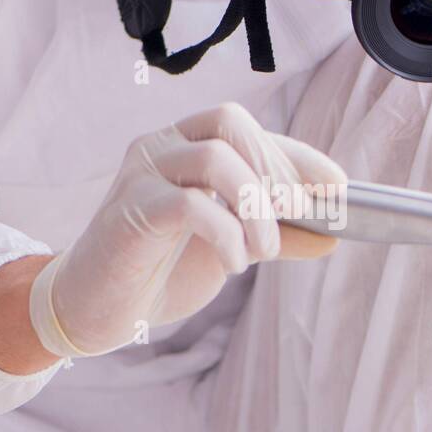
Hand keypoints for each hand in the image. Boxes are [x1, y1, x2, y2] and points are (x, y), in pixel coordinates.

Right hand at [30, 103, 344, 357]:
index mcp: (185, 145)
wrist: (94, 309)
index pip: (250, 130)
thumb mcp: (229, 249)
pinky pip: (192, 204)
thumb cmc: (157, 272)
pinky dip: (226, 234)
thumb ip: (276, 237)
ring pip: (215, 157)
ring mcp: (142, 173)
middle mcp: (162, 145)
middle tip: (294, 217)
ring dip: (255, 207)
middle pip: (230, 121)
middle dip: (274, 169)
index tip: (337, 186)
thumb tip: (332, 235)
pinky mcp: (130, 208)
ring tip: (260, 251)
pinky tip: (232, 263)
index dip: (297, 155)